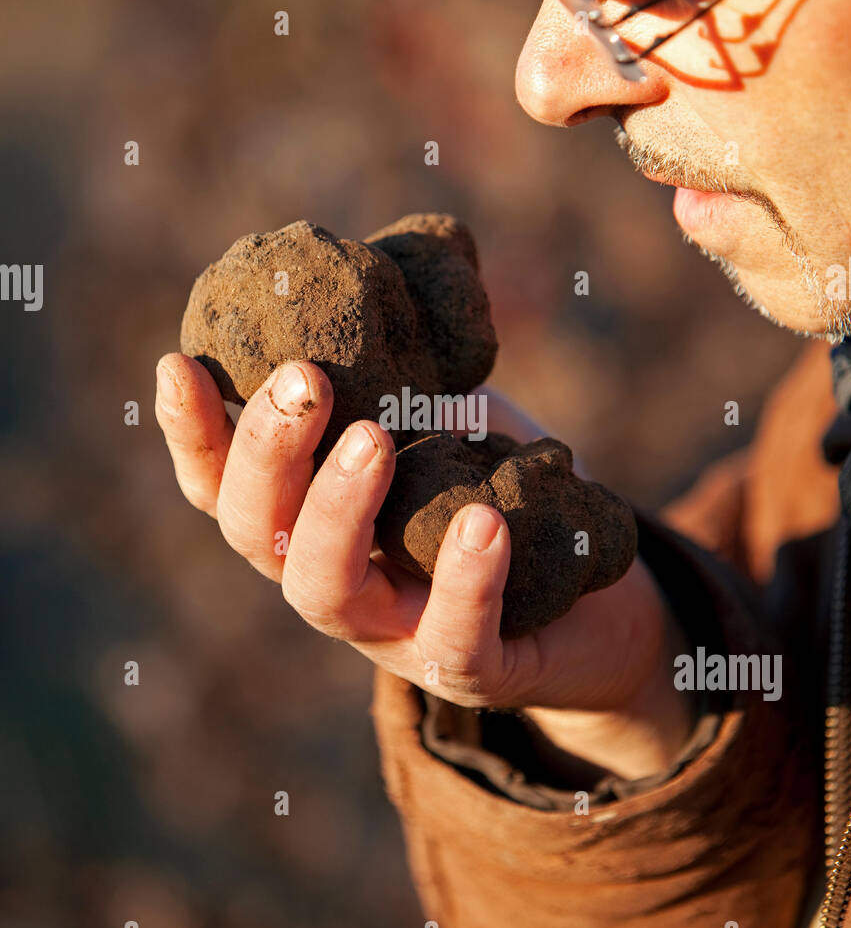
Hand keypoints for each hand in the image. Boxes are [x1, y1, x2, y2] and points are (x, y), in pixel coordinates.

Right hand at [155, 354, 693, 778]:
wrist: (593, 600)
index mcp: (311, 519)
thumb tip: (394, 257)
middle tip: (303, 379)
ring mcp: (394, 631)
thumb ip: (408, 366)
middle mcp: (332, 577)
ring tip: (374, 438)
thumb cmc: (496, 494)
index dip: (192, 431)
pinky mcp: (472, 669)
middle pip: (256, 532)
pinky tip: (482, 522)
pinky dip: (464, 582)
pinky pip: (456, 640)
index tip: (180, 362)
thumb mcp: (446, 423)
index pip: (224, 484)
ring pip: (326, 589)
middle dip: (266, 452)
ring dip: (336, 510)